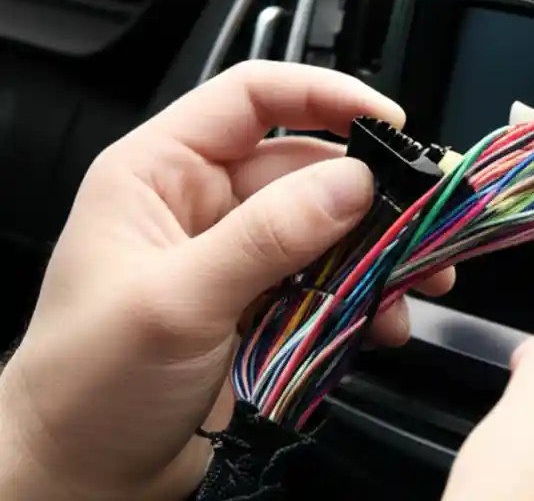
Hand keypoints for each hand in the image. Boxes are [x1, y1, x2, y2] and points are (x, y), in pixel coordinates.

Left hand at [0, 61, 454, 499]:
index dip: (324, 96)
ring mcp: (235, 257)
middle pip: (307, 167)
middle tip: (427, 220)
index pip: (252, 97)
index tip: (390, 124)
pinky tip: (386, 324)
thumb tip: (354, 183)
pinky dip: (367, 299)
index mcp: (160, 172)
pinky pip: (330, 283)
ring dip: (380, 252)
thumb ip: (267, 238)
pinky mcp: (263, 305)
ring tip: (422, 280)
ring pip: (329, 229)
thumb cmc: (90, 385)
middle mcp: (202, 203)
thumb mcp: (177, 302)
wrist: (82, 479)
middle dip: (373, 195)